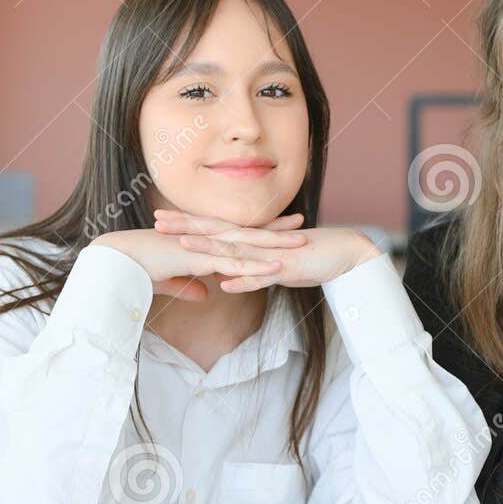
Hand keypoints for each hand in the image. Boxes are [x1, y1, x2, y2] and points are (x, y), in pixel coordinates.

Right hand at [91, 215, 304, 300]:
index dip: (258, 231)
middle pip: (247, 235)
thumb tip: (207, 295)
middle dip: (276, 230)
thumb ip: (190, 287)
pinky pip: (233, 265)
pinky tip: (276, 268)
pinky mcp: (199, 260)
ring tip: (301, 245)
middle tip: (302, 224)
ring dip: (275, 246)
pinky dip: (256, 267)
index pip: (235, 234)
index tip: (280, 227)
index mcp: (199, 241)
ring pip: (247, 247)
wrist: (117, 261)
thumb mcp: (169, 282)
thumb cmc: (136, 269)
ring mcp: (204, 247)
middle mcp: (205, 239)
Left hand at [153, 210, 380, 291]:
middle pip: (217, 233)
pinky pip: (263, 276)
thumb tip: (226, 277)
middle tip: (157, 220)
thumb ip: (248, 270)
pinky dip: (245, 281)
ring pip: (235, 251)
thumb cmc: (310, 259)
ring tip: (183, 245)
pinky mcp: (287, 268)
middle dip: (186, 226)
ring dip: (209, 248)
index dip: (187, 223)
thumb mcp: (272, 266)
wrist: (345, 254)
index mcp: (253, 240)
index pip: (214, 229)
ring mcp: (271, 255)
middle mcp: (258, 243)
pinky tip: (226, 284)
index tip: (160, 219)